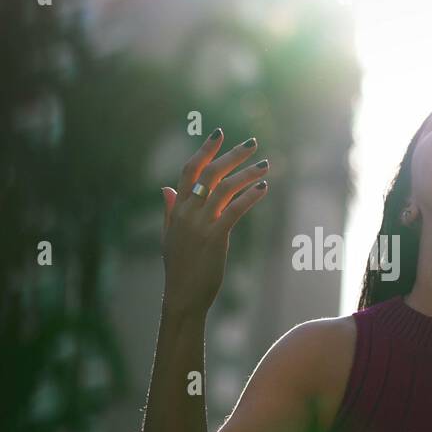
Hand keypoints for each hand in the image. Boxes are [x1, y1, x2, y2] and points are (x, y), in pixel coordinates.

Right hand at [160, 129, 270, 316]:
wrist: (182, 297)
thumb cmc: (179, 268)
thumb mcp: (169, 236)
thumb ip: (169, 210)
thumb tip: (166, 189)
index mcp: (177, 209)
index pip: (190, 171)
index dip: (205, 150)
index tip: (219, 134)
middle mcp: (187, 212)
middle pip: (210, 173)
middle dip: (232, 155)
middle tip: (252, 144)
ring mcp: (200, 225)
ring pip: (224, 188)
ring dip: (247, 173)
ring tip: (266, 165)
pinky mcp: (215, 238)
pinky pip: (234, 210)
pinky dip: (250, 196)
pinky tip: (264, 188)